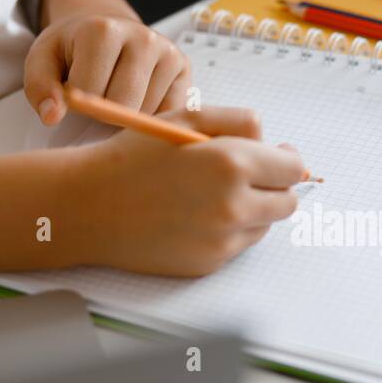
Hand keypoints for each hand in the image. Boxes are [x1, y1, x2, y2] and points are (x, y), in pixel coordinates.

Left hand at [25, 14, 190, 125]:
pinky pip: (169, 113)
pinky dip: (152, 116)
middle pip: (124, 105)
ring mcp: (168, 52)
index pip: (90, 93)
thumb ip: (40, 87)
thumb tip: (52, 116)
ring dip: (129, 116)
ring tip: (117, 93)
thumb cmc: (73, 48)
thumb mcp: (43, 60)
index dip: (78, 103)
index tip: (75, 90)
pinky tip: (138, 100)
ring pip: (148, 113)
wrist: (105, 27)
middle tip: (98, 96)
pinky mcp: (184, 68)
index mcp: (103, 30)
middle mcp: (143, 38)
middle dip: (106, 113)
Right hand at [70, 106, 304, 276]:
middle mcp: (233, 207)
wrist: (89, 206)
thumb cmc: (133, 156)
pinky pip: (236, 245)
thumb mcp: (186, 118)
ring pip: (264, 225)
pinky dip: (227, 230)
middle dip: (274, 186)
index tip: (277, 154)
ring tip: (213, 193)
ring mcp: (221, 241)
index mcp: (232, 164)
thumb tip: (276, 143)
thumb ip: (240, 122)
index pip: (292, 168)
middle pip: (287, 202)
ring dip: (252, 209)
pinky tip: (194, 215)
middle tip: (248, 174)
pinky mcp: (208, 263)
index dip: (286, 159)